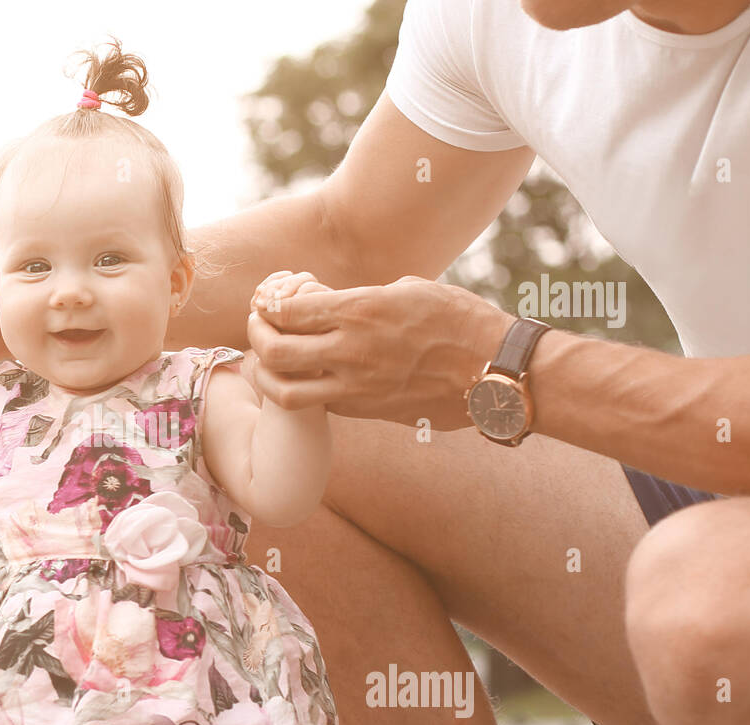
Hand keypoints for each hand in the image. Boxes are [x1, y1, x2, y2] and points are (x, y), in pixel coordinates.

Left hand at [247, 274, 512, 428]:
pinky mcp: (365, 411)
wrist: (494, 371)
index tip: (268, 301)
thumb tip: (335, 302)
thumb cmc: (459, 320)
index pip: (286, 310)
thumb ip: (365, 298)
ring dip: (266, 376)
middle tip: (259, 328)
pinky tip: (303, 377)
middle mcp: (350, 351)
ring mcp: (355, 386)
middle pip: (273, 351)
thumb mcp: (410, 289)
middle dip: (255, 338)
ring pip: (283, 391)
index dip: (268, 305)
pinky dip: (299, 391)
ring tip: (267, 361)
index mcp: (360, 311)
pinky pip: (316, 404)